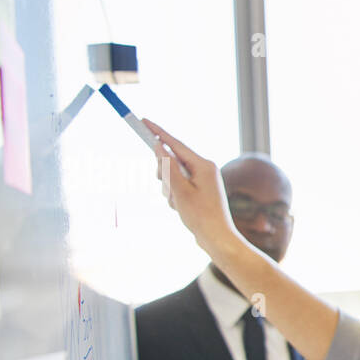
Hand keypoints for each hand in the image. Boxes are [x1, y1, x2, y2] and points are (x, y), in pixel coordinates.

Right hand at [140, 118, 241, 259]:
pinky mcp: (199, 190)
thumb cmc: (201, 216)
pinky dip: (174, 196)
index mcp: (203, 165)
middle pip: (172, 161)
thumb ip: (168, 167)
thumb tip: (158, 146)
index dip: (158, 132)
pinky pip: (178, 187)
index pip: (175, 144)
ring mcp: (202, 180)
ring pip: (172, 176)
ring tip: (179, 204)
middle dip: (164, 175)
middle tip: (171, 191)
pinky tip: (181, 209)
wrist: (217, 238)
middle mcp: (204, 169)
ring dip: (169, 189)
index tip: (143, 121)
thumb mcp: (180, 190)